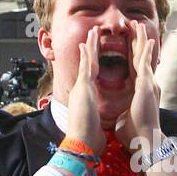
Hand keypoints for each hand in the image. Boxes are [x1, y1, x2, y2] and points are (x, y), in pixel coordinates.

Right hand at [65, 25, 105, 156]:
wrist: (81, 143)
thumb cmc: (88, 138)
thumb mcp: (93, 124)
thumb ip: (93, 119)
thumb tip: (95, 124)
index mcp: (86, 97)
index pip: (91, 77)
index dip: (93, 64)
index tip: (94, 53)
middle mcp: (82, 90)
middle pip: (87, 65)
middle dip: (90, 50)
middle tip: (92, 35)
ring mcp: (82, 88)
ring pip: (87, 62)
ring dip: (89, 46)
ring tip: (92, 32)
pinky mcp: (83, 88)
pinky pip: (86, 67)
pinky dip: (87, 54)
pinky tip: (87, 43)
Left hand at [116, 22, 161, 154]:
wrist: (144, 141)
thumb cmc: (134, 134)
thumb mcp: (124, 119)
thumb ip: (123, 113)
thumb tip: (117, 118)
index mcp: (140, 91)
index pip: (134, 67)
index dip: (132, 54)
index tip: (130, 42)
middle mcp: (146, 85)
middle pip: (141, 58)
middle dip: (138, 42)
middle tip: (136, 26)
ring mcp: (148, 84)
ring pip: (144, 57)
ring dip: (142, 41)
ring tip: (139, 26)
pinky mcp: (147, 86)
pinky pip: (145, 64)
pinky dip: (146, 51)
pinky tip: (146, 40)